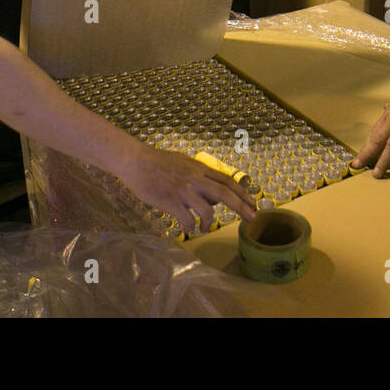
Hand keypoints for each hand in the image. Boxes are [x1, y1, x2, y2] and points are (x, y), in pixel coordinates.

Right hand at [121, 147, 256, 232]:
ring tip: (205, 227)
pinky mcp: (170, 201)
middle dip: (242, 207)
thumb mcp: (184, 163)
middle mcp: (194, 178)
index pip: (227, 181)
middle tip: (253, 219)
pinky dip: (191, 227)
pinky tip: (188, 228)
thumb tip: (213, 194)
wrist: (136, 161)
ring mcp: (183, 190)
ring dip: (210, 222)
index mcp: (199, 168)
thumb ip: (199, 176)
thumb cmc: (158, 162)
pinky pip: (187, 219)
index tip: (253, 203)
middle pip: (225, 194)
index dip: (242, 192)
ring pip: (207, 210)